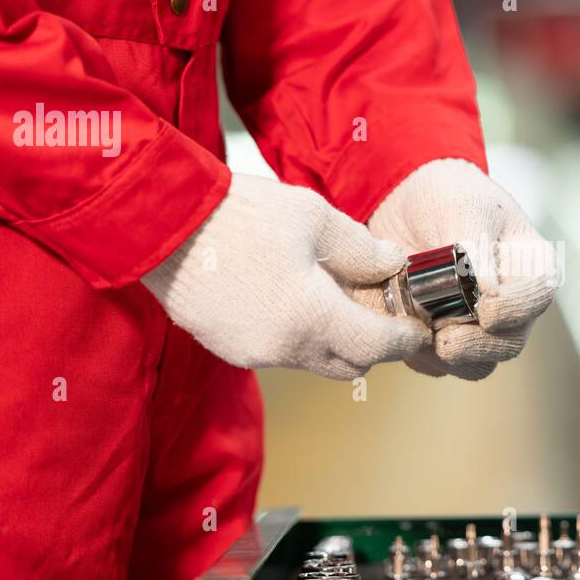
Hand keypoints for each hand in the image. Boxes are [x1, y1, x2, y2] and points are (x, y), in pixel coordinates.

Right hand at [143, 174, 428, 377]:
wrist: (162, 222)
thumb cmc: (239, 215)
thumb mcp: (313, 219)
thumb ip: (360, 249)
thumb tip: (393, 265)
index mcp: (312, 318)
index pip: (377, 347)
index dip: (403, 340)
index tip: (417, 330)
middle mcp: (284, 349)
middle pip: (348, 364)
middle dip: (371, 344)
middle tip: (381, 314)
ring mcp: (253, 354)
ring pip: (313, 361)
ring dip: (332, 341)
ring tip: (335, 300)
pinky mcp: (228, 349)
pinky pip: (279, 354)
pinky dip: (297, 337)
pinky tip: (292, 301)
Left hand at [363, 159, 560, 379]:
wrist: (407, 207)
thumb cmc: (448, 196)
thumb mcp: (463, 207)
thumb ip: (475, 246)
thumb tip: (487, 290)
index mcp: (531, 267)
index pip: (538, 296)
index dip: (515, 308)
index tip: (486, 307)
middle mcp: (514, 305)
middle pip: (509, 342)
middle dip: (477, 345)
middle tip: (444, 338)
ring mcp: (482, 329)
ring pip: (476, 364)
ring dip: (446, 356)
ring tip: (420, 334)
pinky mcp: (446, 342)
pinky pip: (437, 366)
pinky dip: (419, 355)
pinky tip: (402, 330)